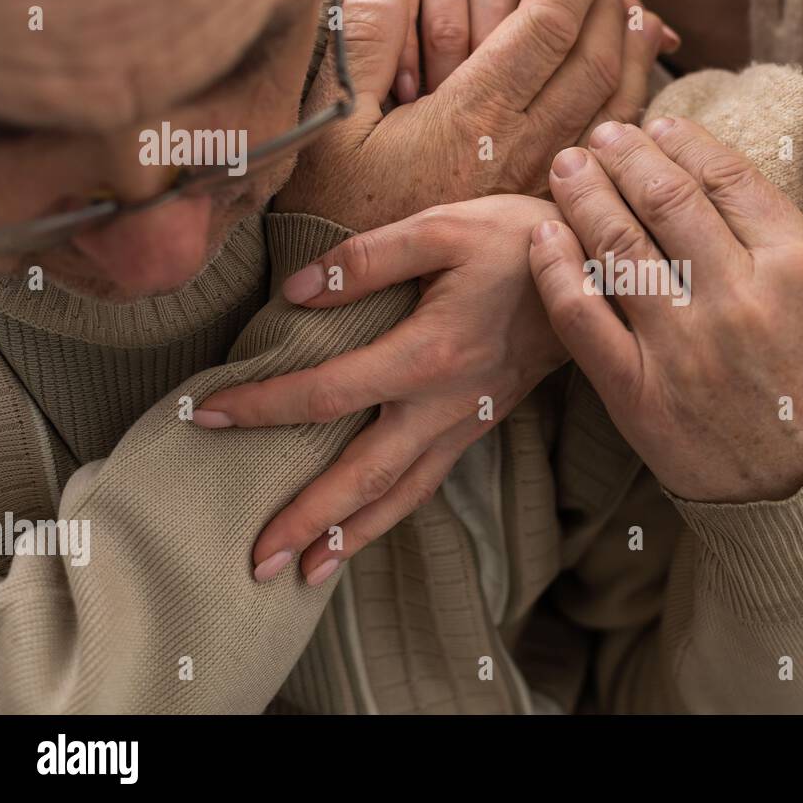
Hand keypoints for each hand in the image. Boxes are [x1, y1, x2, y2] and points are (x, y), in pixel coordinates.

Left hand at [194, 195, 565, 583]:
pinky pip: (429, 481)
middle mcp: (446, 403)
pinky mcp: (481, 424)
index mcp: (429, 353)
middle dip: (307, 521)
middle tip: (257, 564)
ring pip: (403, 495)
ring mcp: (467, 421)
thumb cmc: (517, 242)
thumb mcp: (443, 228)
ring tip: (307, 575)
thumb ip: (369, 258)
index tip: (206, 415)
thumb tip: (299, 291)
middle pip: (365, 477)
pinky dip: (392, 514)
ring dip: (352, 538)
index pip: (328, 391)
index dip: (263, 406)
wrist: (596, 273)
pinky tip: (366, 528)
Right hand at [275, 0, 665, 230]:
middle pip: (593, 61)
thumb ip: (363, 46)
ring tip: (635, 14)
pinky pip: (611, 155)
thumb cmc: (337, 213)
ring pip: (615, 108)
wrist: (365, 307)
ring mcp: (544, 185)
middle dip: (610, 6)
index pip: (545, 30)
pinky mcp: (552, 213)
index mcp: (472, 117)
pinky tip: (634, 87)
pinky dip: (633, 109)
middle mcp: (523, 150)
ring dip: (631, 53)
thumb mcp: (331, 127)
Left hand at [527, 95, 802, 503]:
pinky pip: (583, 320)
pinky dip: (557, 272)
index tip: (659, 125)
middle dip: (625, 154)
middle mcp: (738, 302)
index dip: (683, 140)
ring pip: (618, 249)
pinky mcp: (638, 397)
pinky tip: (544, 235)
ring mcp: (683, 352)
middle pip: (664, 201)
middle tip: (603, 133)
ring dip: (584, 195)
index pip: (725, 176)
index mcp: (797, 267)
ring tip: (568, 165)